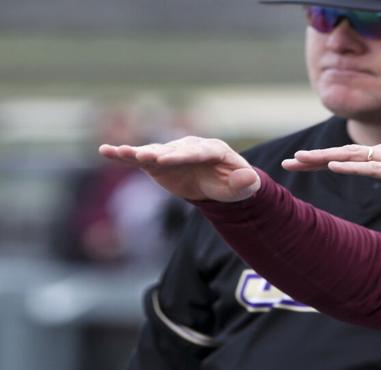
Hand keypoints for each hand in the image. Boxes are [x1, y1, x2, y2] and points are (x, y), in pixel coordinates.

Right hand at [98, 136, 260, 202]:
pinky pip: (140, 158)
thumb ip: (246, 183)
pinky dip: (123, 155)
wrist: (217, 185)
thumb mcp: (244, 187)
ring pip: (154, 151)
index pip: (198, 152)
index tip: (168, 160)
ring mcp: (171, 152)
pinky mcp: (157, 161)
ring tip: (119, 152)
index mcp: (213, 150)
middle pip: (173, 150)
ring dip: (137, 152)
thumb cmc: (233, 184)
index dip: (184, 156)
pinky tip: (105, 151)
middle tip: (145, 156)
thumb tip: (250, 177)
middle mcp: (189, 146)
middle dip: (160, 153)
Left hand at [283, 143, 380, 210]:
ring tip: (301, 160)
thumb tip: (379, 176)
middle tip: (288, 163)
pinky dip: (351, 167)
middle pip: (343, 153)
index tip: (298, 164)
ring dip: (325, 158)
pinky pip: (372, 169)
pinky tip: (333, 167)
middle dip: (314, 158)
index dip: (321, 160)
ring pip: (352, 157)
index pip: (347, 156)